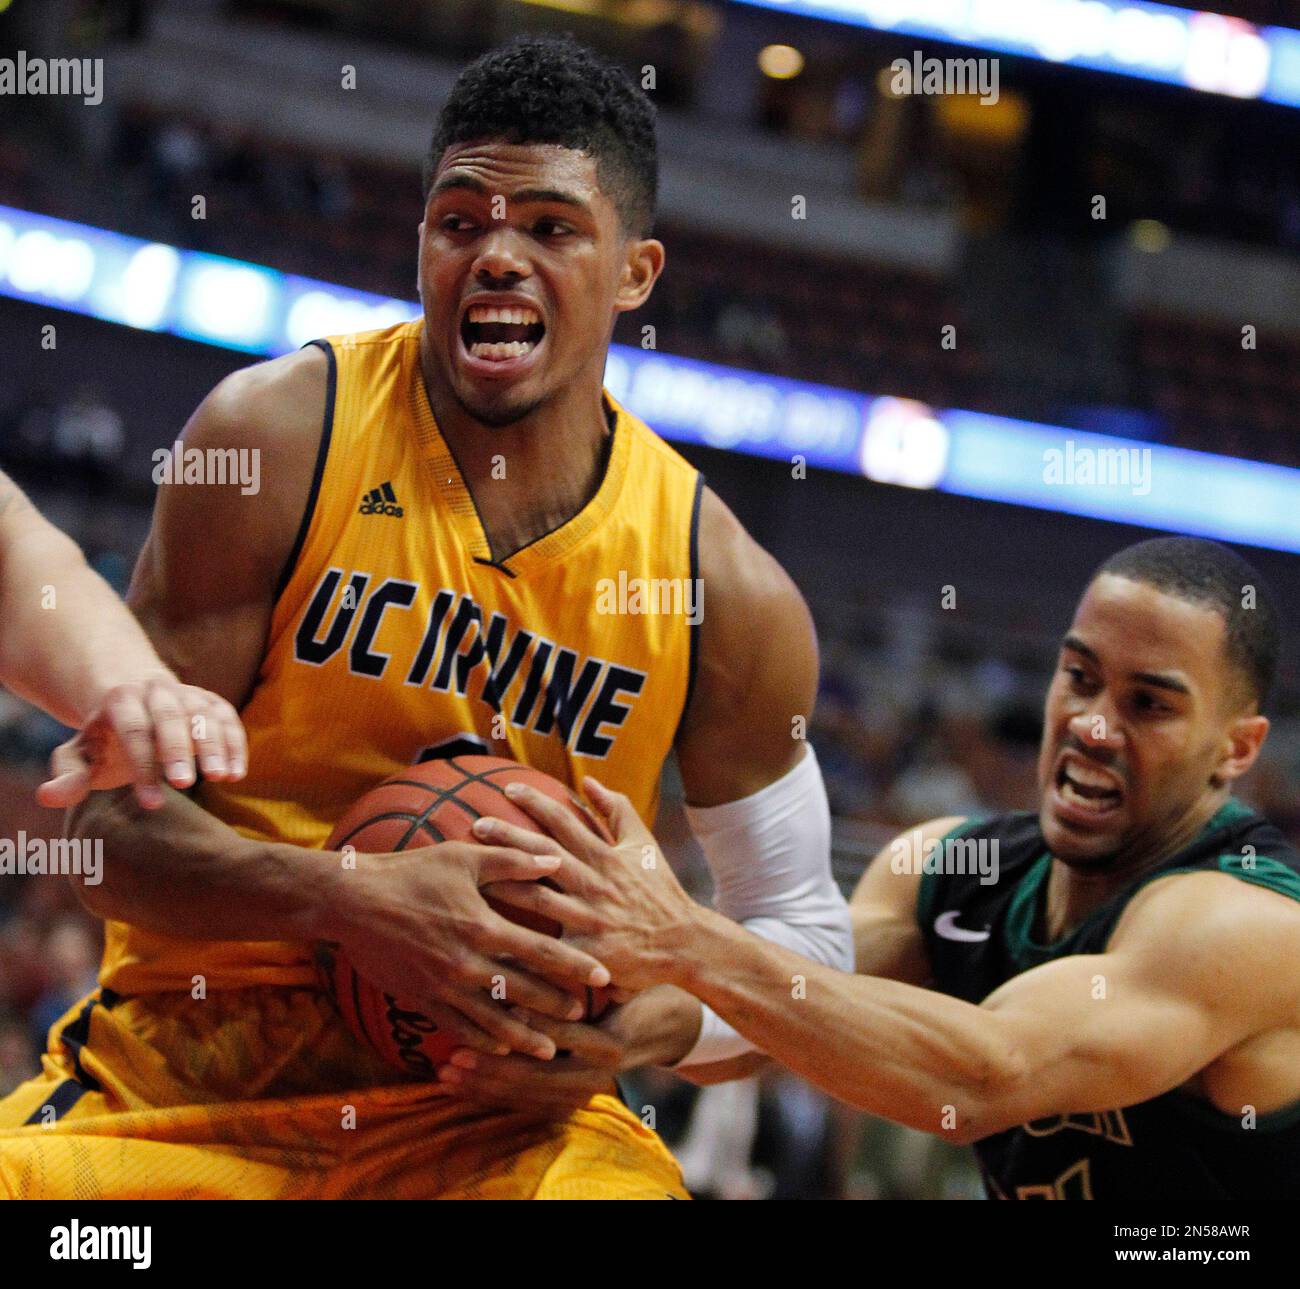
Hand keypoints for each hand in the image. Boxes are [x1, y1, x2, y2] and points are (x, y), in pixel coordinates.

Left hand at [37, 675, 246, 809]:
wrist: (134, 700)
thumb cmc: (105, 738)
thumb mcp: (79, 753)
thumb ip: (67, 775)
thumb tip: (47, 797)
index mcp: (120, 699)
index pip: (133, 730)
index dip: (142, 766)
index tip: (151, 803)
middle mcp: (157, 690)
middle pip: (171, 716)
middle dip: (178, 749)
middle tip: (185, 784)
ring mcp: (188, 694)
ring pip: (205, 714)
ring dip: (216, 745)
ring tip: (222, 778)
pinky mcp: (211, 702)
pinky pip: (228, 718)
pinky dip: (236, 744)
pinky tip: (238, 774)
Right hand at [322, 839, 611, 1059]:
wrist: (351, 901)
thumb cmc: (410, 872)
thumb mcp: (464, 857)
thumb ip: (512, 860)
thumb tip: (556, 860)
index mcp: (482, 926)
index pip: (540, 951)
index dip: (574, 965)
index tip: (603, 977)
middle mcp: (466, 962)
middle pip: (523, 992)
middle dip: (556, 1005)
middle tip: (585, 1015)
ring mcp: (442, 985)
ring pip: (491, 1020)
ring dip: (523, 1036)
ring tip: (550, 1048)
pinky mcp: (420, 998)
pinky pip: (456, 1026)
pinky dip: (480, 1039)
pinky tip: (499, 1046)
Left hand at [432, 986, 701, 1115]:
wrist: (671, 1026)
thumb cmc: (640, 988)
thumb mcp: (617, 977)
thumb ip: (573, 972)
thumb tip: (519, 951)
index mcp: (609, 1042)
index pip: (554, 1039)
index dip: (513, 1029)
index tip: (477, 1016)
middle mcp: (599, 1073)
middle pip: (535, 1077)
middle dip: (490, 1070)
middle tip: (451, 1060)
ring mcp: (588, 1090)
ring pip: (529, 1096)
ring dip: (486, 1088)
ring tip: (448, 1076)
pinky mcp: (576, 1098)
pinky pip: (532, 1104)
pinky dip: (497, 1096)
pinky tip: (466, 1088)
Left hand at [470, 777, 698, 992]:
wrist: (684, 942)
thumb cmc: (659, 890)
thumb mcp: (643, 844)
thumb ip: (617, 810)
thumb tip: (590, 780)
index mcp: (606, 856)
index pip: (565, 821)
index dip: (536, 802)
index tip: (508, 788)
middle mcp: (595, 884)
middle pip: (544, 855)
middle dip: (508, 837)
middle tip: (476, 824)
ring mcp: (589, 918)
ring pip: (538, 898)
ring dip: (503, 884)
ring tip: (471, 875)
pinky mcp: (586, 951)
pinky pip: (548, 946)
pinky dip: (521, 940)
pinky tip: (490, 936)